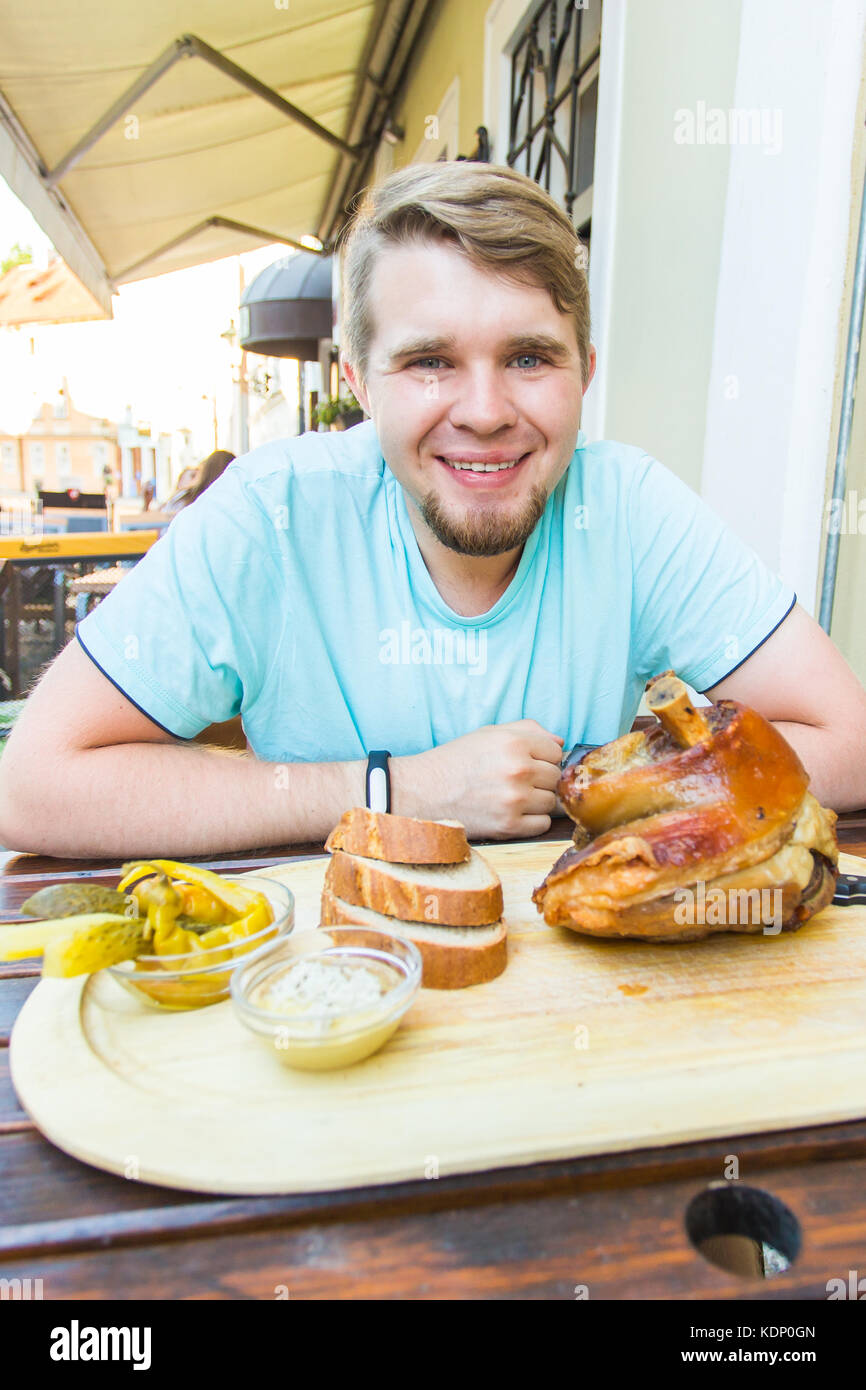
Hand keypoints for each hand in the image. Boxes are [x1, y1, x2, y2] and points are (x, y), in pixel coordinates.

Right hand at [396, 719, 565, 837]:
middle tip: (516, 782)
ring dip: (536, 801)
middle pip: (555, 778)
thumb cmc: (455, 761)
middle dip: (540, 780)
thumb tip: (560, 742)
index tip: (526, 763)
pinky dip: (531, 821)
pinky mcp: (509, 826)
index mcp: (514, 743)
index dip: (542, 758)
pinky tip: (510, 812)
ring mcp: (514, 800)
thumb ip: (527, 730)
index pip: (556, 752)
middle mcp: (518, 770)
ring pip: (551, 802)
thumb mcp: (488, 734)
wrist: (422, 792)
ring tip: (510, 797)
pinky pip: (542, 824)